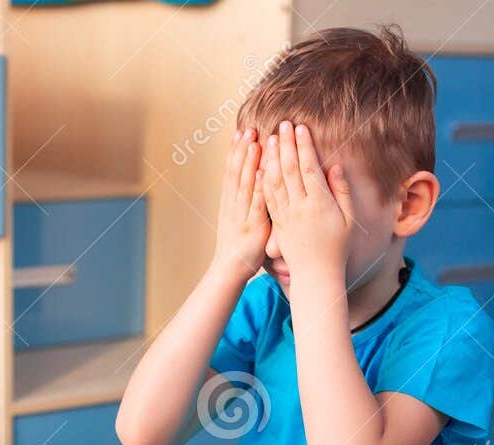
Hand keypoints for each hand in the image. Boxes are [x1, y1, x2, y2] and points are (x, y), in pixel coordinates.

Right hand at [211, 128, 268, 281]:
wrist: (229, 269)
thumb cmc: (238, 245)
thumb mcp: (237, 218)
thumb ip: (244, 200)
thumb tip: (253, 180)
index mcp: (229, 202)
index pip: (231, 171)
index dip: (235, 151)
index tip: (240, 131)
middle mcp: (233, 205)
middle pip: (237, 172)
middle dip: (242, 149)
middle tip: (247, 127)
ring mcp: (242, 215)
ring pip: (245, 183)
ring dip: (249, 162)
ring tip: (255, 141)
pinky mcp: (252, 226)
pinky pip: (257, 204)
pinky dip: (259, 187)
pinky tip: (263, 172)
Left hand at [261, 122, 354, 277]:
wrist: (315, 275)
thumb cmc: (337, 247)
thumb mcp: (348, 219)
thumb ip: (342, 192)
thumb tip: (334, 166)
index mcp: (319, 205)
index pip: (309, 169)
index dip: (304, 147)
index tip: (300, 128)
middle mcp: (300, 208)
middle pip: (290, 170)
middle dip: (285, 145)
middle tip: (282, 124)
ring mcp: (285, 216)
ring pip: (275, 182)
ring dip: (270, 158)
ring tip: (268, 138)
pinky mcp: (276, 223)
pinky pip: (267, 198)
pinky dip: (262, 180)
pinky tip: (259, 165)